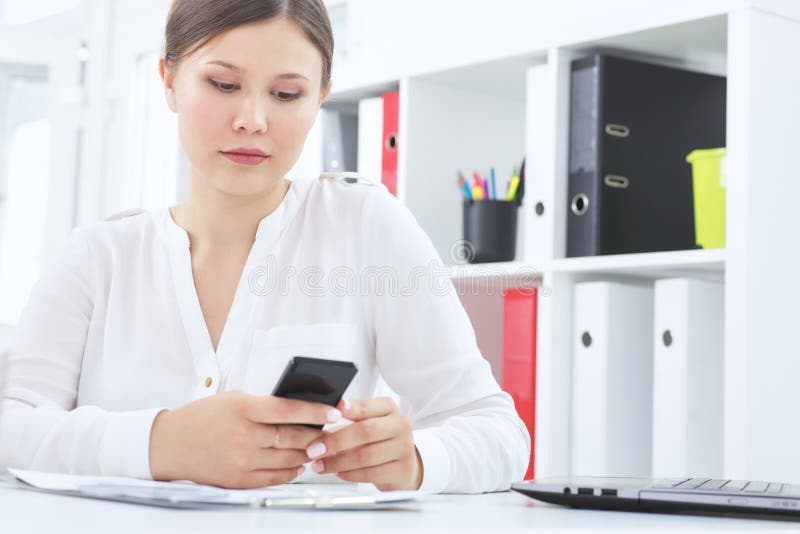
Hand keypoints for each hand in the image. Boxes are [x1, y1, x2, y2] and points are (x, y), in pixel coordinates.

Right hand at [149, 391, 341, 488]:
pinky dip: (292, 470)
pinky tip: (299, 462)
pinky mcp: (239, 480)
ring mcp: (242, 461)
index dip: (316, 412)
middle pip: (293, 437)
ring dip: (308, 453)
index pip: (288, 410)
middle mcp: (244, 436)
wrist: (168, 444)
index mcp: (242, 409)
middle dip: (318, 434)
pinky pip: (277, 477)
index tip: (336, 411)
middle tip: (332, 430)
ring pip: (290, 460)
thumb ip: (264, 405)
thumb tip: (300, 410)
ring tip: (318, 445)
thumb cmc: (202, 417)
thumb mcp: (233, 399)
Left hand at [305, 397, 422, 490]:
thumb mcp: (367, 424)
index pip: (366, 406)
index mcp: (389, 408)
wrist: (404, 466)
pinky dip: (349, 474)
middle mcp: (400, 425)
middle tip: (314, 450)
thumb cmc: (380, 441)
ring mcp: (404, 448)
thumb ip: (346, 423)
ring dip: (337, 462)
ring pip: (365, 456)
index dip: (348, 409)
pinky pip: (369, 474)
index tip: (329, 412)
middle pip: (365, 431)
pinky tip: (337, 473)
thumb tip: (318, 425)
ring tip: (320, 465)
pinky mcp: (401, 470)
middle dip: (335, 442)